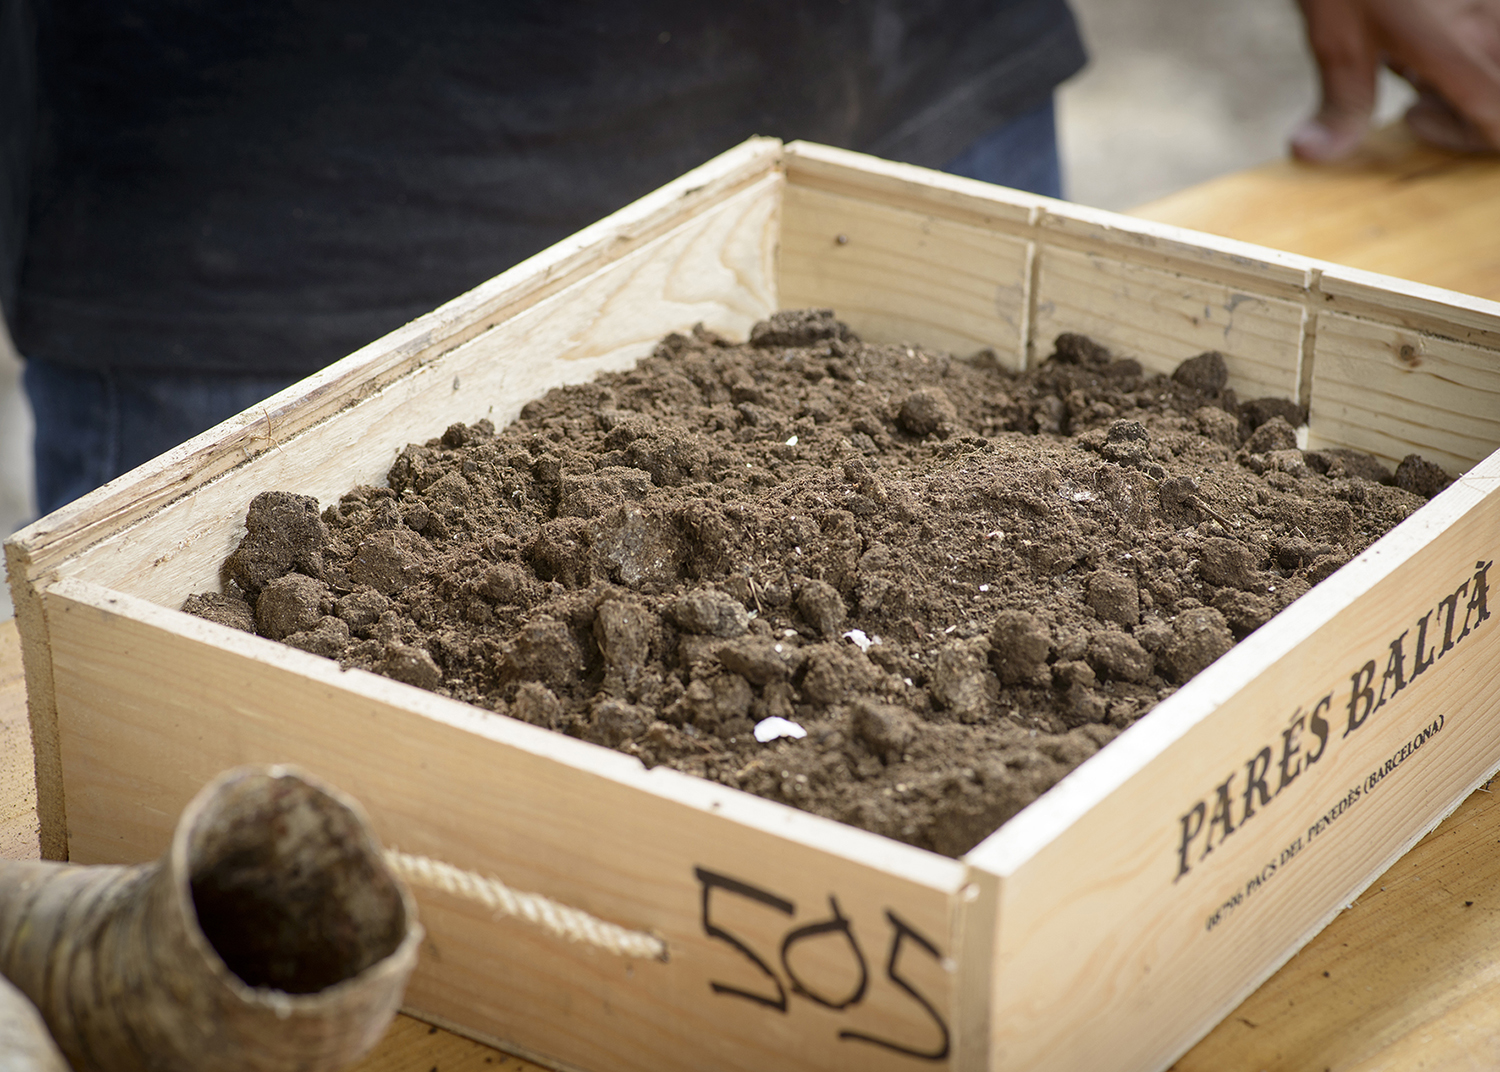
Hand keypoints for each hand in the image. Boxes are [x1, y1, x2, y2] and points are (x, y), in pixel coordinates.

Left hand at [1293, 0, 1499, 160]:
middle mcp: (1498, 24)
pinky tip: (1445, 13)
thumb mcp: (1337, 36)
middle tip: (1416, 87)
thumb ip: (1341, 102)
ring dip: (1480, 63)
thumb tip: (1310, 155)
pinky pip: (1495, 21)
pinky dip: (1482, 28)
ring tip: (1424, 49)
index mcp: (1463, 53)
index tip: (1413, 115)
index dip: (1465, 140)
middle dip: (1474, 102)